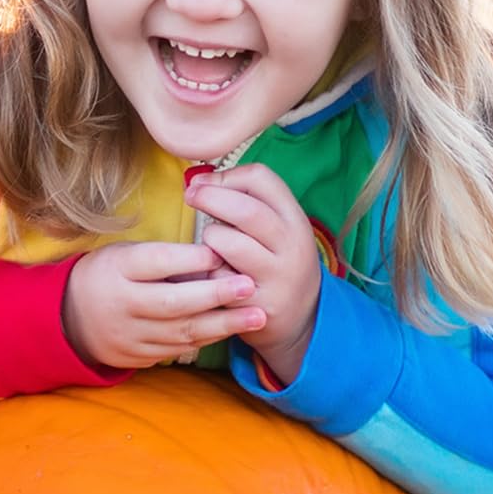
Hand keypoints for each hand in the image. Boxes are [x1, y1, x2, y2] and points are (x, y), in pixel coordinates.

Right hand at [63, 240, 265, 369]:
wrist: (70, 318)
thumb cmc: (109, 275)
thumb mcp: (124, 254)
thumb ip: (161, 256)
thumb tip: (214, 256)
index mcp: (116, 269)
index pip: (155, 262)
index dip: (189, 259)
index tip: (220, 252)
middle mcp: (121, 304)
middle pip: (172, 302)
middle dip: (216, 295)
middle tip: (250, 286)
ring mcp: (129, 335)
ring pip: (181, 331)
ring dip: (223, 324)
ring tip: (257, 315)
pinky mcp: (137, 356)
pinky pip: (178, 349)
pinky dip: (206, 338)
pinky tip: (231, 330)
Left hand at [186, 164, 321, 382]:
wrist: (302, 318)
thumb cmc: (275, 262)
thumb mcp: (277, 229)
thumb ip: (247, 202)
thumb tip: (198, 180)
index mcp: (295, 218)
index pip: (262, 179)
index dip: (227, 175)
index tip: (204, 182)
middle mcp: (291, 245)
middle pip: (245, 210)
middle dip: (210, 198)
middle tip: (190, 197)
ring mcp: (277, 276)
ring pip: (229, 244)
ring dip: (210, 237)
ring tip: (210, 243)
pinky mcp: (257, 304)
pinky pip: (219, 280)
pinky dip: (208, 273)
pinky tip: (212, 274)